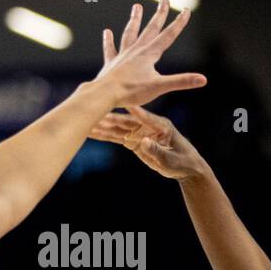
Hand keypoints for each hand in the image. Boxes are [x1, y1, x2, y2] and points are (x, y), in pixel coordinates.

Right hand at [89, 103, 207, 180]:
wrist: (184, 167)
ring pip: (117, 128)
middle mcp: (147, 125)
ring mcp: (139, 132)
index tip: (123, 102)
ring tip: (86, 123)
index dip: (134, 110)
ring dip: (102, 126)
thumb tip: (144, 142)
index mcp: (160, 125)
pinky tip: (92, 132)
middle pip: (126, 121)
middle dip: (110, 119)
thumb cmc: (182, 162)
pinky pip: (116, 137)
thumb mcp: (171, 159)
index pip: (145, 116)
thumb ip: (157, 150)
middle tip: (95, 114)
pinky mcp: (133, 141)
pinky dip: (104, 135)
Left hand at [94, 0, 206, 106]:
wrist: (105, 94)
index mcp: (149, 54)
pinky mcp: (111, 64)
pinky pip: (110, 50)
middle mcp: (136, 50)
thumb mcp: (160, 87)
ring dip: (135, 20)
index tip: (186, 9)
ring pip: (130, 33)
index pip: (168, 35)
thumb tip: (204, 79)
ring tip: (136, 7)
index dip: (179, 23)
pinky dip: (108, 41)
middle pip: (150, 29)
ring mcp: (123, 55)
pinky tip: (107, 32)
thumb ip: (182, 81)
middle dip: (159, 14)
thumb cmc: (132, 91)